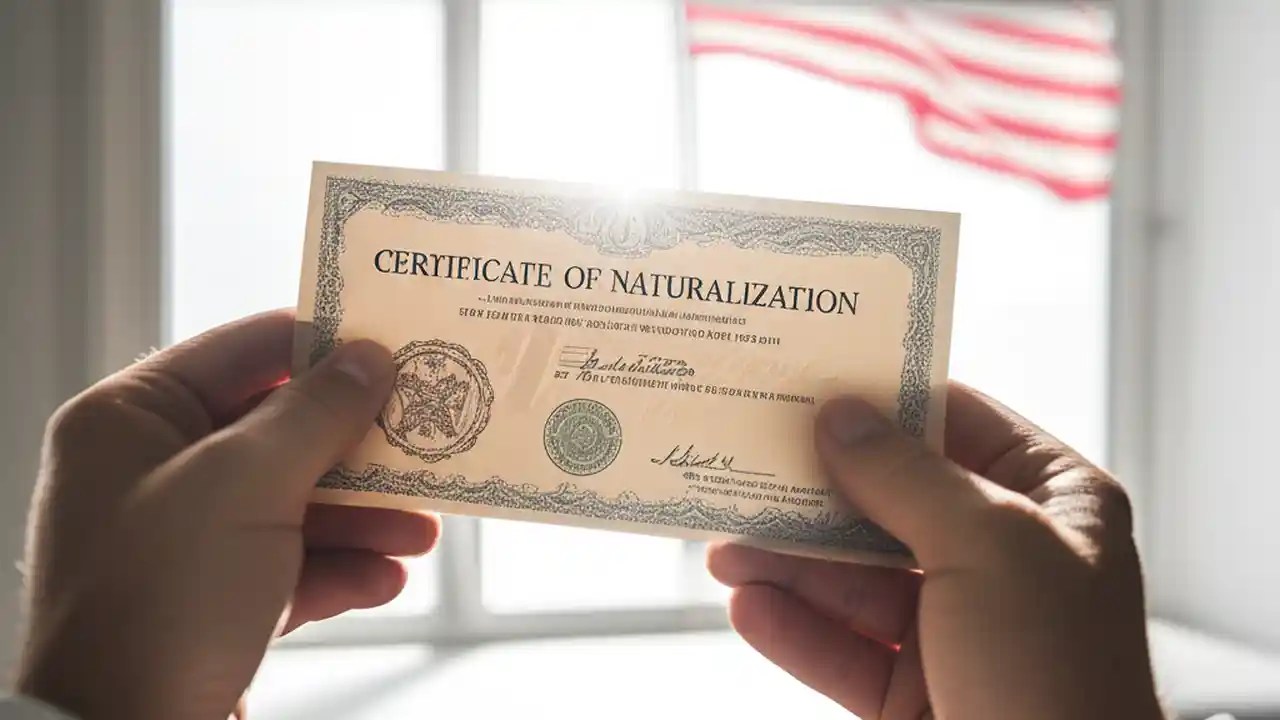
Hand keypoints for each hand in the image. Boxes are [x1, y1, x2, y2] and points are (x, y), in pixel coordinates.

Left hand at [16, 310, 439, 719]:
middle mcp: (150, 470)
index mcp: (130, 418)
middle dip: (356, 445)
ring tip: (421, 529)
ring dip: (362, 516)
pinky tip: (385, 579)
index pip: (244, 348)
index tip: (397, 343)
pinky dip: (340, 569)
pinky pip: (289, 563)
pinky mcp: (211, 599)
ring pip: (294, 500)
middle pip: (279, 429)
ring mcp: (181, 539)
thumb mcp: (245, 485)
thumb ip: (314, 413)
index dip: (324, 343)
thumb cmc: (161, 600)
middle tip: (423, 441)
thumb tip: (369, 358)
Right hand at [708, 384, 1163, 719]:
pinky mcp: (913, 692)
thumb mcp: (987, 547)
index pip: (958, 424)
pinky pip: (843, 648)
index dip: (884, 399)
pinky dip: (794, 628)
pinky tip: (747, 606)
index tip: (809, 378)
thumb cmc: (1054, 670)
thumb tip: (838, 415)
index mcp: (1052, 504)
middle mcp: (1004, 559)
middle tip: (746, 462)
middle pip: (889, 502)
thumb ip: (904, 477)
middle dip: (816, 491)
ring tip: (724, 548)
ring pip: (855, 579)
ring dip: (788, 564)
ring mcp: (957, 628)